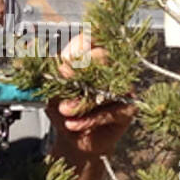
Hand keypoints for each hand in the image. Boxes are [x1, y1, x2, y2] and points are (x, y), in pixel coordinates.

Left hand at [47, 33, 134, 158]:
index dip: (79, 44)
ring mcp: (122, 87)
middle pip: (104, 56)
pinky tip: (73, 124)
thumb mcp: (51, 91)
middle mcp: (110, 68)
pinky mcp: (128, 109)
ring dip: (81, 100)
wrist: (72, 141)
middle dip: (80, 68)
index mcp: (90, 57)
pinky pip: (110, 111)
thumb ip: (53, 77)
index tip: (64, 56)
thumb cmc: (64, 111)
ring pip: (106, 86)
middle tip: (62, 77)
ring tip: (63, 110)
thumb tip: (59, 66)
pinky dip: (89, 119)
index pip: (92, 38)